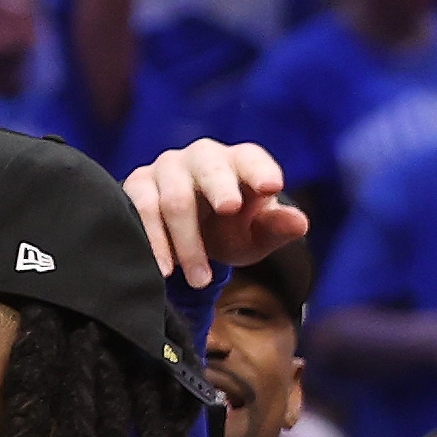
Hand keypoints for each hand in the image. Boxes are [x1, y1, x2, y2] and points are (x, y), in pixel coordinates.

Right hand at [121, 137, 304, 287]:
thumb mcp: (256, 235)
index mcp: (239, 161)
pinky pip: (141, 211)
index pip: (251, 159)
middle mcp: (201, 157)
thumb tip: (299, 223)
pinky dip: (154, 243)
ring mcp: (165, 169)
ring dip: (187, 243)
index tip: (271, 186)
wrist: (187, 236)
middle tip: (230, 209)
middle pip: (209, 168)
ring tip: (200, 279)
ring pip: (174, 199)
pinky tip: (165, 271)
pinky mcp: (137, 186)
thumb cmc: (231, 229)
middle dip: (220, 187)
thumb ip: (277, 229)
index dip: (259, 170)